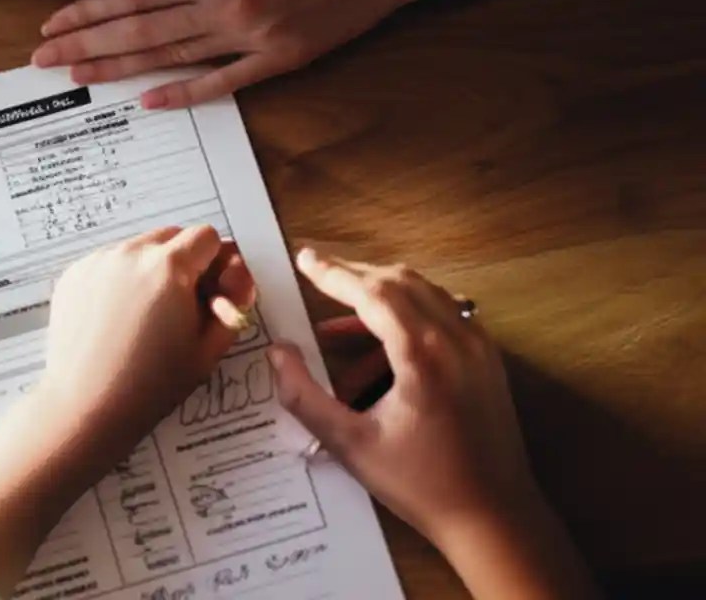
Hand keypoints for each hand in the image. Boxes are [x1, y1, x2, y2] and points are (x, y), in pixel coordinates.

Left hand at [32, 0, 491, 108]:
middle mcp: (227, 8)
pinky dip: (183, 93)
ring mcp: (252, 40)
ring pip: (170, 61)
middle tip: (44, 62)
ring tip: (78, 78)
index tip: (55, 25)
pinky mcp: (279, 61)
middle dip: (86, 47)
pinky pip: (222, 83)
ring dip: (118, 71)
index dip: (89, 14)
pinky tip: (147, 101)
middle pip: (140, 33)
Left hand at [44, 225, 254, 436]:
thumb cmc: (151, 384)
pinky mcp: (73, 276)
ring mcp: (97, 261)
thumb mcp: (208, 348)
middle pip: (172, 236)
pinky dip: (120, 280)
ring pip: (139, 248)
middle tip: (182, 306)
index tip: (213, 293)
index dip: (217, 265)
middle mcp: (131, 253)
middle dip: (185, 263)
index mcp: (169, 266)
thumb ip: (233, 305)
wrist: (86, 407)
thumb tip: (234, 283)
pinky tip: (117, 320)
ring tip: (146, 317)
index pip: (208, 237)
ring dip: (151, 270)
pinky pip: (109, 263)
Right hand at [271, 248, 597, 598]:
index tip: (304, 258)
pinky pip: (444, 315)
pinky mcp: (488, 359)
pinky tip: (381, 345)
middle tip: (317, 273)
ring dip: (382, 293)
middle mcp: (456, 339)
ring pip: (425, 292)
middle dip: (355, 275)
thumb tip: (278, 354)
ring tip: (339, 319)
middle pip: (400, 281)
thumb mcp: (350, 444)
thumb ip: (304, 396)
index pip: (372, 293)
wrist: (494, 515)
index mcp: (422, 355)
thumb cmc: (421, 484)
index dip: (333, 273)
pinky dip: (408, 314)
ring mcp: (479, 346)